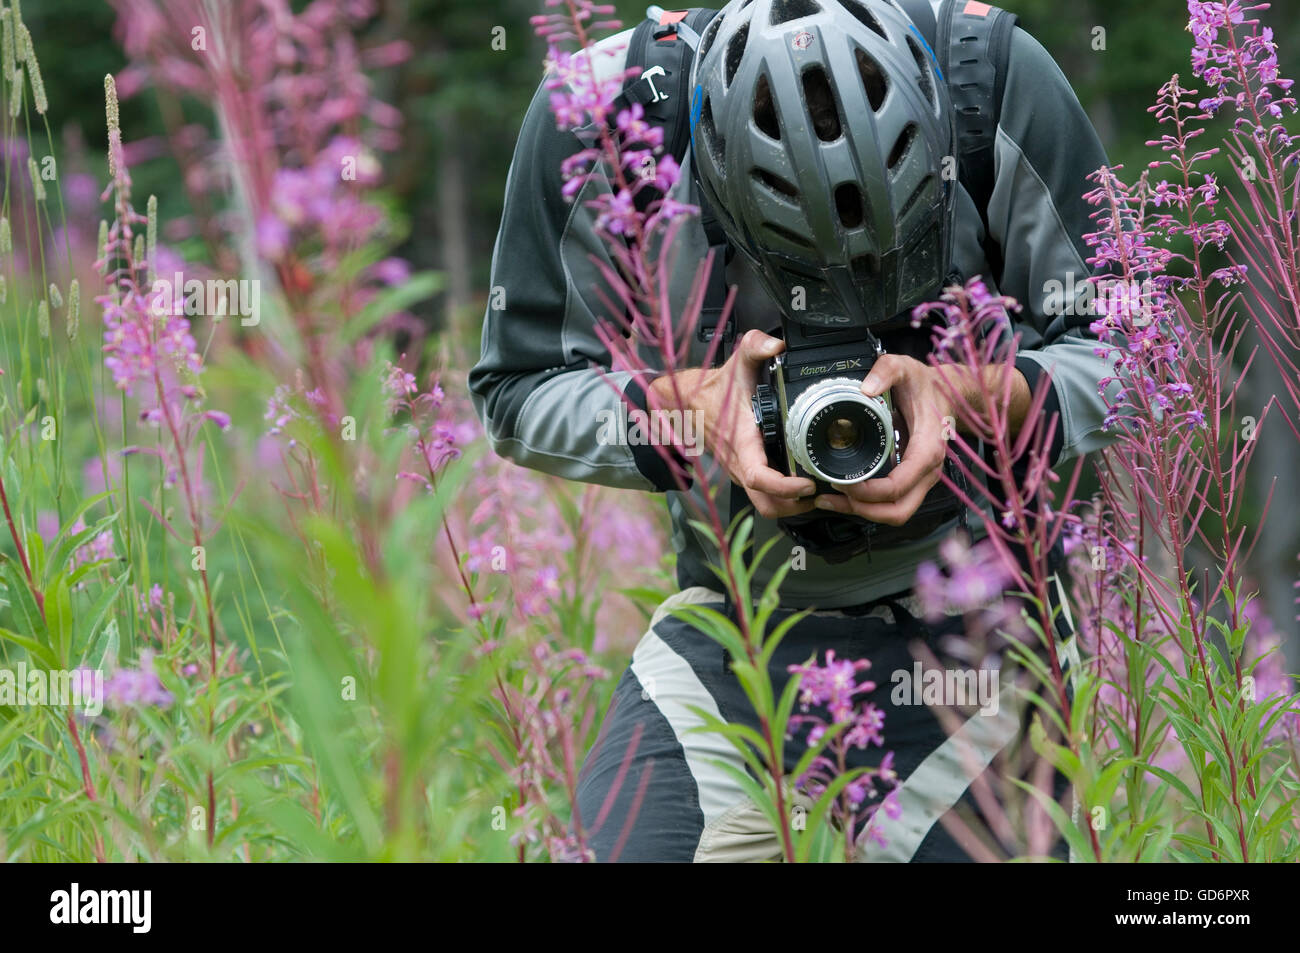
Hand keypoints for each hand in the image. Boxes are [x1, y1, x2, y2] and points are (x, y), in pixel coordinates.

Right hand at [649, 330, 816, 519]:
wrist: (687, 403)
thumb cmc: (713, 389)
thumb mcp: (736, 363)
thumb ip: (755, 346)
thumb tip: (776, 343)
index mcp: (742, 442)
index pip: (759, 478)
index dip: (785, 488)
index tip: (808, 484)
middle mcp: (740, 463)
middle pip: (767, 504)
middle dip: (796, 506)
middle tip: (822, 493)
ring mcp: (741, 471)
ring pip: (765, 504)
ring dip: (791, 506)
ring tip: (818, 493)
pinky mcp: (744, 472)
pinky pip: (763, 494)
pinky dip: (783, 497)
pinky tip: (802, 484)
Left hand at [810, 355, 1027, 526]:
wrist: (947, 394)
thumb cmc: (926, 385)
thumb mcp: (906, 367)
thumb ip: (886, 371)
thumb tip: (866, 388)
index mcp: (927, 449)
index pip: (898, 486)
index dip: (869, 492)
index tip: (844, 482)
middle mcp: (928, 470)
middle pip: (898, 511)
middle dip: (864, 510)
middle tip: (834, 496)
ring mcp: (921, 478)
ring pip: (895, 512)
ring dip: (863, 512)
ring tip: (831, 500)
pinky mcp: (912, 479)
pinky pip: (893, 502)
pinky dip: (869, 505)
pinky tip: (845, 496)